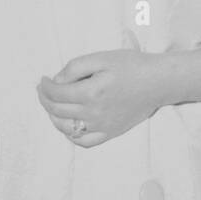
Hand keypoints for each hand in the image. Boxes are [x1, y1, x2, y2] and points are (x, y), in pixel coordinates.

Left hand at [37, 50, 166, 147]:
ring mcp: (102, 126)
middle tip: (43, 90)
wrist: (158, 82)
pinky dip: (71, 135)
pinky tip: (68, 124)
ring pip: (67, 128)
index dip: (45, 86)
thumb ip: (75, 68)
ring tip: (52, 105)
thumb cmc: (131, 65)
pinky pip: (84, 142)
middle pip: (58, 111)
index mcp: (91, 92)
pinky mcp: (111, 133)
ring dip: (54, 117)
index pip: (57, 94)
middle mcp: (94, 113)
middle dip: (45, 100)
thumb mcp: (101, 57)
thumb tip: (56, 81)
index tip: (43, 79)